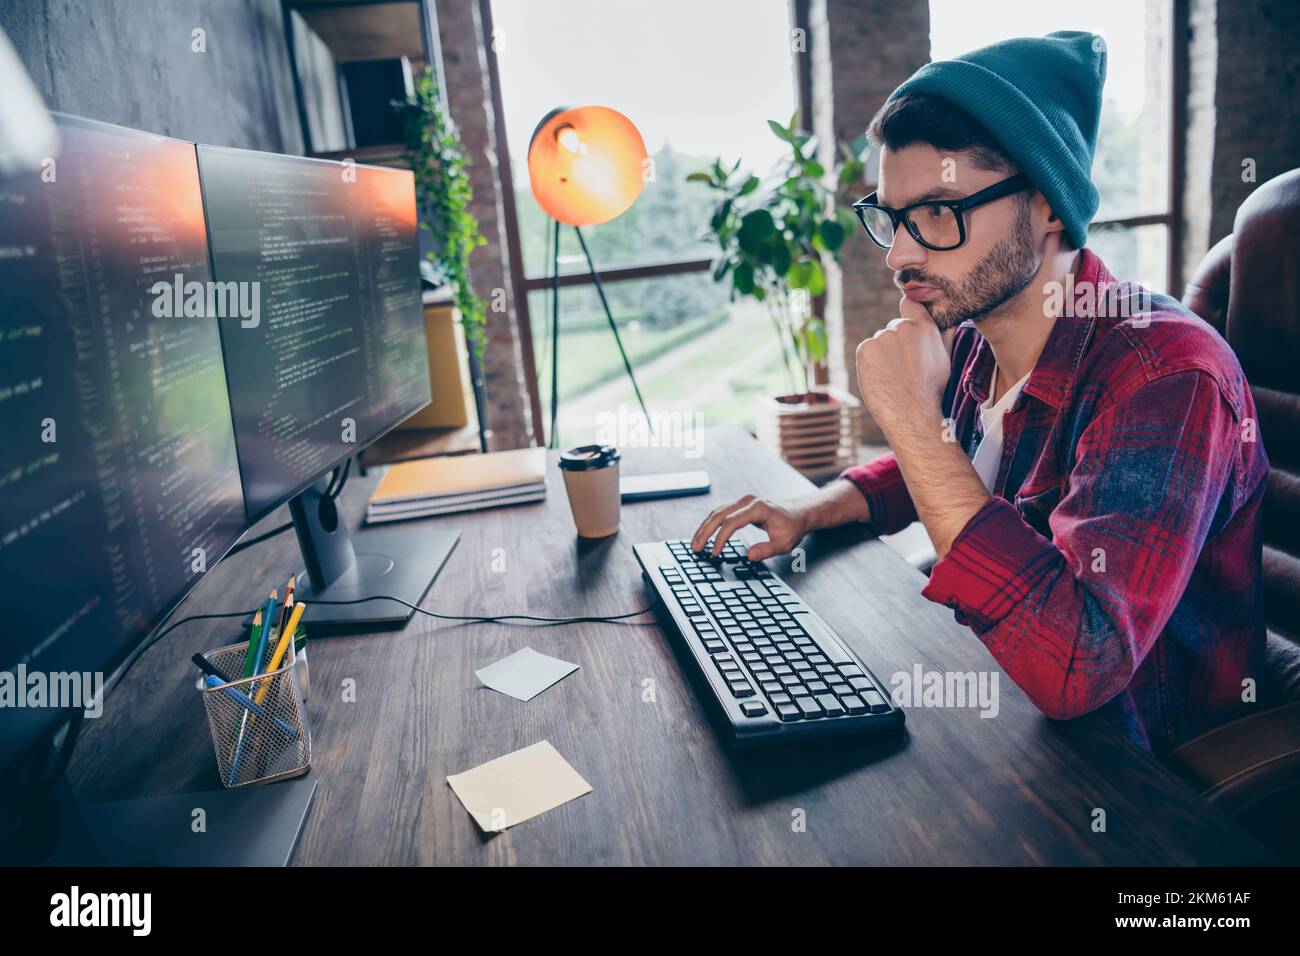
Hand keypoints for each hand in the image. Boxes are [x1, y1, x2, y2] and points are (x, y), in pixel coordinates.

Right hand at [690, 494, 811, 559]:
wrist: (799, 513)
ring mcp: (743, 502)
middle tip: (696, 548)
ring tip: (696, 544)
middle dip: (705, 532)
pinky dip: (711, 524)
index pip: (732, 522)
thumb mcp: (784, 544)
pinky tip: (705, 535)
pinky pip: (721, 513)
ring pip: (717, 512)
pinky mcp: (741, 505)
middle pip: (719, 515)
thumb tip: (748, 556)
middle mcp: (748, 501)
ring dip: (705, 528)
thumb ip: (767, 550)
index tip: (715, 553)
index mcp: (758, 508)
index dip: (721, 538)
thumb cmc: (792, 528)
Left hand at [854, 296, 952, 435]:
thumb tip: (951, 318)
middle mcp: (903, 328)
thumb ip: (944, 334)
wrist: (911, 411)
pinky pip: (867, 351)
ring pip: (880, 341)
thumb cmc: (931, 389)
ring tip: (893, 376)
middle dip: (896, 343)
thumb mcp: (945, 358)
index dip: (907, 312)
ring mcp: (882, 337)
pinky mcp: (865, 349)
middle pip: (894, 328)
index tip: (906, 324)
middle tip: (902, 367)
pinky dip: (870, 362)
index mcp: (924, 328)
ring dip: (883, 353)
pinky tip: (881, 377)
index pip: (909, 304)